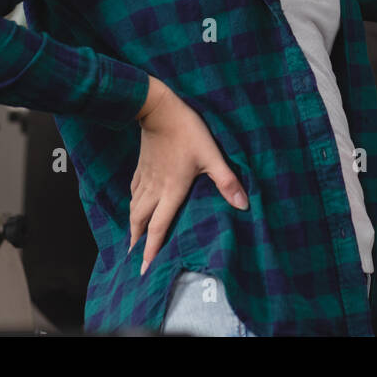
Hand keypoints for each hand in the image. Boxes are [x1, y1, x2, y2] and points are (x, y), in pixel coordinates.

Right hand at [127, 80, 248, 273]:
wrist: (159, 110)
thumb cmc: (187, 132)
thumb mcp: (211, 156)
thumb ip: (226, 180)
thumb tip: (244, 204)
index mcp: (171, 190)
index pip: (159, 226)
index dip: (151, 249)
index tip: (143, 267)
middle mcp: (155, 188)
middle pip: (140, 221)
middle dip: (137, 242)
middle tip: (134, 258)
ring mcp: (146, 177)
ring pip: (134, 207)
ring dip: (133, 225)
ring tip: (132, 238)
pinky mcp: (142, 166)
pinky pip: (134, 191)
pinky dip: (133, 203)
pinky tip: (135, 204)